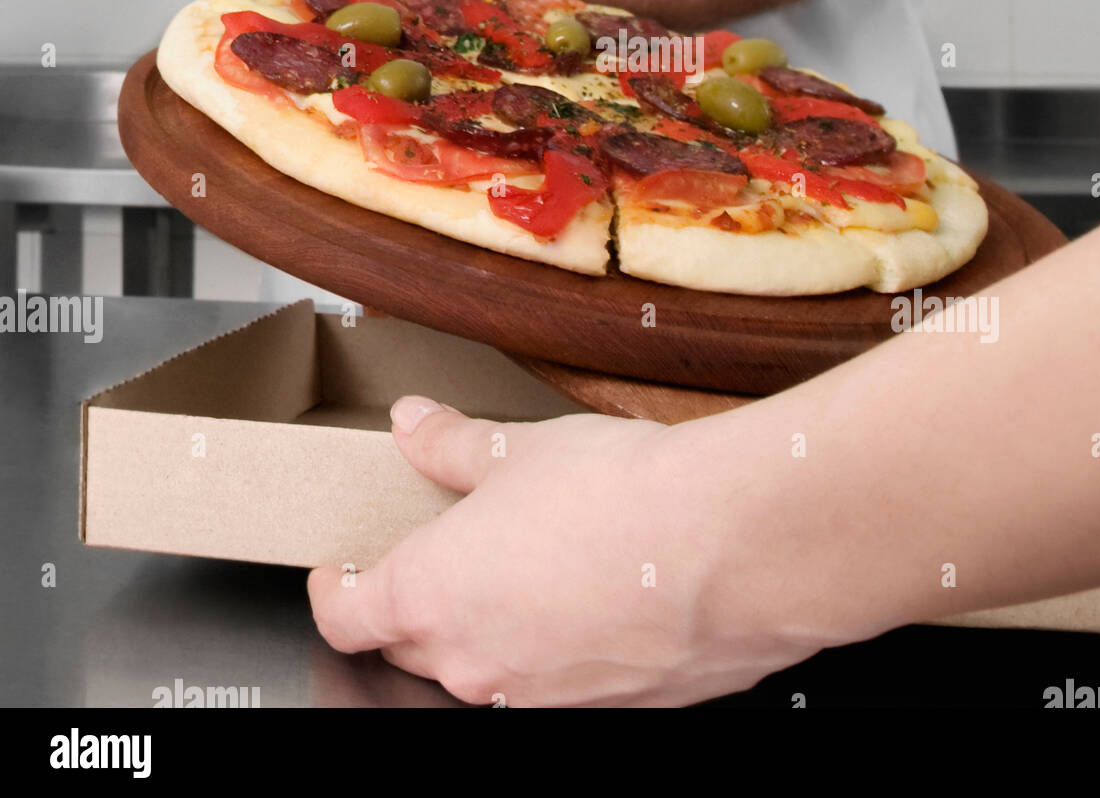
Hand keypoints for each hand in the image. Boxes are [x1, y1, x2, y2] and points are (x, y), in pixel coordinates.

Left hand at [307, 396, 817, 706]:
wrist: (732, 547)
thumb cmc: (620, 494)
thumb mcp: (518, 449)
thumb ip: (453, 444)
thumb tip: (414, 424)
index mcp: (432, 596)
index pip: (348, 616)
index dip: (335, 590)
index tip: (339, 568)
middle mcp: (476, 664)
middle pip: (414, 646)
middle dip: (418, 603)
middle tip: (446, 551)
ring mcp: (542, 696)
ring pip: (491, 666)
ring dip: (495, 624)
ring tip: (536, 562)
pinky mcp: (611, 708)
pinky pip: (561, 679)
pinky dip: (562, 643)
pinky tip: (601, 591)